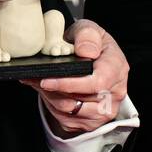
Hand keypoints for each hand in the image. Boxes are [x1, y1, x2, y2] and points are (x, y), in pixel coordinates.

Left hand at [22, 19, 127, 136]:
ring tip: (39, 83)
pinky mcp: (93, 122)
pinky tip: (49, 93)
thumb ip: (87, 35)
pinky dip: (53, 107)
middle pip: (80, 100)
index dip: (70, 85)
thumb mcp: (88, 29)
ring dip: (50, 98)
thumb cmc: (90, 43)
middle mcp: (115, 93)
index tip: (47, 80)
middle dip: (52, 90)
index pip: (97, 83)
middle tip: (35, 78)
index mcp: (116, 68)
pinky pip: (68, 120)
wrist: (94, 58)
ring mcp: (105, 110)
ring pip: (70, 112)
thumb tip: (85, 52)